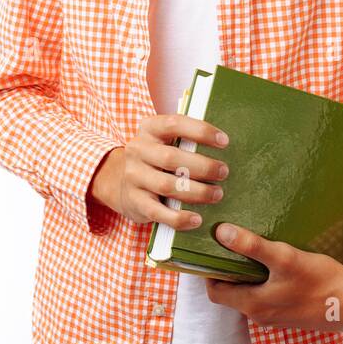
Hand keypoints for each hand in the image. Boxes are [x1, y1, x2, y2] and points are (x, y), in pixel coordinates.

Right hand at [89, 113, 229, 229]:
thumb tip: (223, 143)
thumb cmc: (155, 159)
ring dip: (197, 192)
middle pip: (171, 158)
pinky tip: (197, 219)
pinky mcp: (134, 202)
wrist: (118, 182)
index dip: (201, 131)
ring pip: (167, 186)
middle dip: (202, 166)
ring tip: (217, 194)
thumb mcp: (163, 141)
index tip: (225, 141)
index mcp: (149, 129)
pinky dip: (179, 218)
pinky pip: (158, 212)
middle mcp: (137, 150)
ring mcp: (134, 177)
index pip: (174, 124)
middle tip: (223, 172)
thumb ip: (185, 139)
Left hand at [204, 223, 342, 331]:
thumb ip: (252, 247)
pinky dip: (264, 278)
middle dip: (228, 268)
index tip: (211, 248)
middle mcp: (260, 314)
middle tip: (229, 242)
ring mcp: (275, 314)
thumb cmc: (319, 281)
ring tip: (250, 247)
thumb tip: (222, 232)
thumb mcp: (284, 258)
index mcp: (253, 304)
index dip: (209, 270)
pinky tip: (274, 261)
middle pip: (231, 290)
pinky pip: (267, 293)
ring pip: (250, 291)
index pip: (214, 291)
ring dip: (247, 272)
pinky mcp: (289, 310)